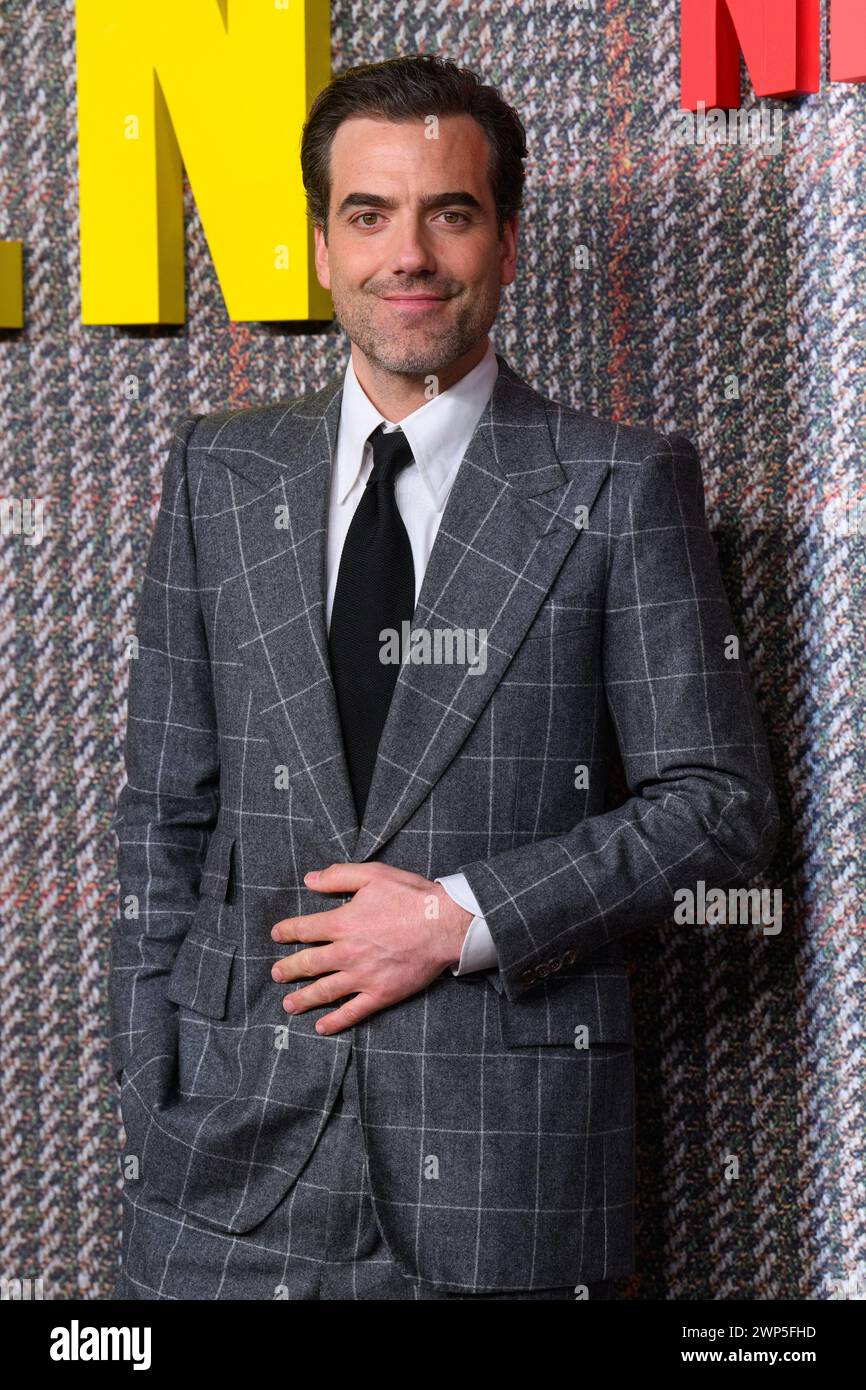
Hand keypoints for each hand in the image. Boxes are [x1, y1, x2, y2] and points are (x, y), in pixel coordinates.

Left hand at [270, 861, 473, 1033]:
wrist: (443, 924)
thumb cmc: (410, 897)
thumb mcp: (373, 875)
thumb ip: (338, 876)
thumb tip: (309, 879)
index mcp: (342, 923)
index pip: (304, 929)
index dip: (287, 932)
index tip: (277, 935)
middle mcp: (346, 952)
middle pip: (308, 964)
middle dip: (288, 969)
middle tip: (276, 974)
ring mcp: (362, 976)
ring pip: (324, 991)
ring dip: (303, 999)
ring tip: (288, 1004)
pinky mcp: (380, 994)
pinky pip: (352, 1012)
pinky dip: (335, 1021)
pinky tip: (321, 1026)